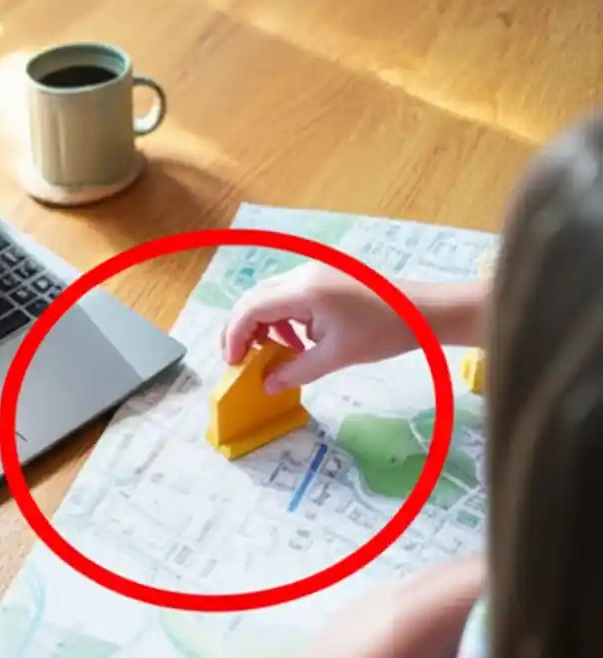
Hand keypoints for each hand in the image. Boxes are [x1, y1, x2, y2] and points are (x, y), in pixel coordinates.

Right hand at [220, 263, 417, 393]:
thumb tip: (266, 386)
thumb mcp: (335, 357)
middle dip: (242, 330)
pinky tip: (296, 341)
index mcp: (304, 289)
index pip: (252, 309)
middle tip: (239, 360)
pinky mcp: (322, 275)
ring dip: (263, 325)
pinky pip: (288, 295)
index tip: (233, 364)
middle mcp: (302, 273)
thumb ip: (295, 371)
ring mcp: (313, 271)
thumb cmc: (383, 332)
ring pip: (269, 296)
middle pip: (254, 298)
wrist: (424, 311)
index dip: (235, 337)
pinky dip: (282, 319)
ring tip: (271, 354)